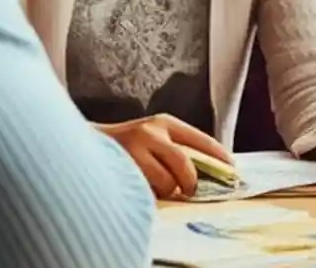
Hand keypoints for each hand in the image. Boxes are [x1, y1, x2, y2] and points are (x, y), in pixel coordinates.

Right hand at [97, 113, 231, 199]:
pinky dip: (149, 193)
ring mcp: (134, 147)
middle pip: (184, 162)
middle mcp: (151, 131)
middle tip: (189, 190)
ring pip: (165, 180)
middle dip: (190, 182)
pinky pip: (145, 188)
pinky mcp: (120, 164)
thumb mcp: (153, 137)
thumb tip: (208, 171)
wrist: (83, 142)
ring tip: (161, 188)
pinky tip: (144, 187)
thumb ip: (176, 149)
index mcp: (165, 122)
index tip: (233, 169)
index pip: (201, 140)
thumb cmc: (125, 145)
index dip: (219, 156)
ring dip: (167, 191)